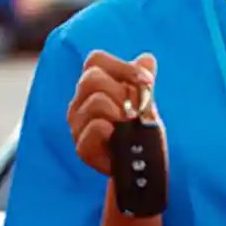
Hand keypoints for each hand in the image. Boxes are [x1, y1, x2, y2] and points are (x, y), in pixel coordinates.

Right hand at [67, 50, 161, 175]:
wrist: (141, 168)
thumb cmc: (140, 133)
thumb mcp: (146, 104)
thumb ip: (143, 82)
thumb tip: (147, 58)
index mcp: (93, 88)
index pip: (95, 60)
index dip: (123, 66)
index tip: (148, 82)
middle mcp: (80, 103)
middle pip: (92, 78)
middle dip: (123, 92)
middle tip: (135, 111)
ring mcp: (78, 125)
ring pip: (96, 101)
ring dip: (121, 113)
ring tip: (129, 126)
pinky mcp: (82, 147)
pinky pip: (96, 128)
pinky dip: (113, 131)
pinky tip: (120, 139)